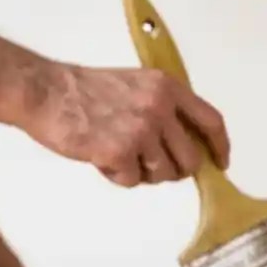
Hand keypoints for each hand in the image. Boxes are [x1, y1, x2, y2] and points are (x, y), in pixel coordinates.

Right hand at [22, 64, 230, 186]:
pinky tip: (101, 157)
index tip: (220, 163)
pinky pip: (132, 181)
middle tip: (150, 165)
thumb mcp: (136, 85)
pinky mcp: (119, 151)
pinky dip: (117, 176)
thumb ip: (165, 109)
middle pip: (190, 159)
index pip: (211, 121)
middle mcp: (159, 107)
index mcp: (167, 88)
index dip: (219, 147)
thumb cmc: (85, 90)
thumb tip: (187, 144)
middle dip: (174, 170)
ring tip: (118, 153)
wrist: (45, 93)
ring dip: (142, 173)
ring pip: (163, 174)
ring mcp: (140, 130)